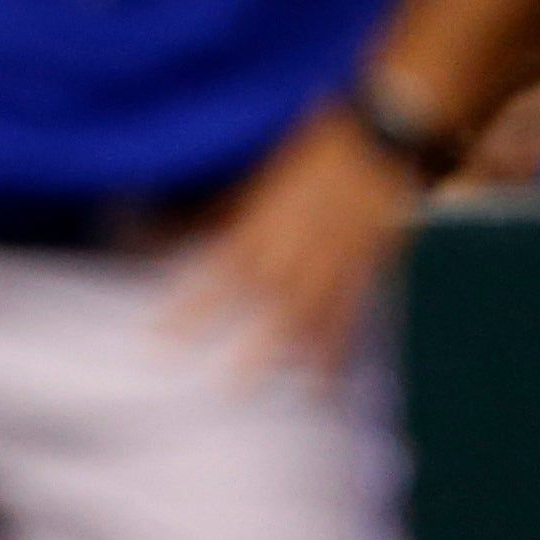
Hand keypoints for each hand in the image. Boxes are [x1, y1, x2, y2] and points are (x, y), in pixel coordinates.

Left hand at [167, 102, 416, 377]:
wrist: (382, 137)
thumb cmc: (314, 149)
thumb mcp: (258, 179)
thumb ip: (220, 212)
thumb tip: (160, 222)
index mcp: (263, 226)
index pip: (217, 274)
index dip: (188, 308)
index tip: (158, 338)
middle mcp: (295, 251)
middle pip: (267, 309)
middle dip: (248, 352)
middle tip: (224, 393)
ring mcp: (332, 263)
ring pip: (311, 320)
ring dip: (294, 362)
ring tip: (282, 402)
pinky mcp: (366, 268)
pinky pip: (350, 316)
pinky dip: (337, 352)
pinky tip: (327, 385)